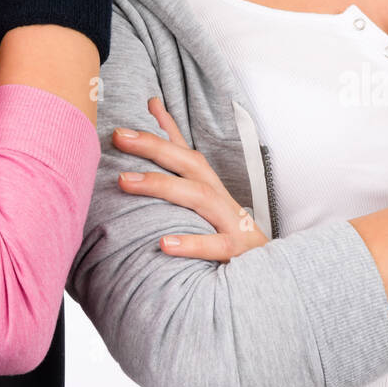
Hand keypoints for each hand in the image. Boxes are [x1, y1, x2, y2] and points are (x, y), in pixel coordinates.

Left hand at [112, 98, 268, 260]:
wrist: (269, 271)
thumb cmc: (226, 229)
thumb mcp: (204, 196)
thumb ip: (178, 159)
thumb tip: (154, 115)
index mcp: (209, 185)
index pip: (183, 151)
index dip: (158, 130)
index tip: (125, 120)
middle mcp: (219, 197)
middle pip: (190, 164)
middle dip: (154, 147)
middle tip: (118, 137)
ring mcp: (230, 222)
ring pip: (199, 196)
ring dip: (162, 186)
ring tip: (125, 181)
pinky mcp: (236, 251)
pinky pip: (215, 245)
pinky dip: (191, 243)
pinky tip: (164, 244)